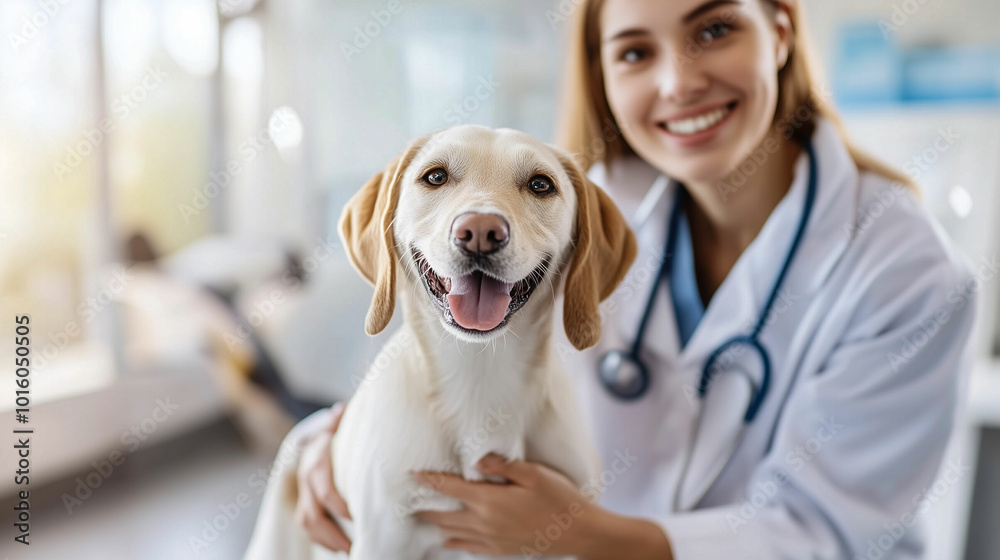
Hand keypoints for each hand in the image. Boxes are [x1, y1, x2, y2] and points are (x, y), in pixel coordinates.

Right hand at [294, 402, 352, 551]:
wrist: (316, 434)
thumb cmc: (337, 431)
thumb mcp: (338, 424)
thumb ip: (339, 421)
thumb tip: (341, 409)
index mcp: (316, 460)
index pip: (324, 490)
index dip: (340, 506)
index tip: (359, 517)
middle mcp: (306, 478)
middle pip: (312, 514)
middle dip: (334, 535)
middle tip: (356, 547)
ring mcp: (303, 491)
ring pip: (307, 523)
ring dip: (327, 541)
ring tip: (350, 551)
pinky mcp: (304, 501)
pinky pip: (307, 524)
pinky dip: (321, 538)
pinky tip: (339, 547)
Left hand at [411, 453, 604, 555]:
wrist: (579, 533)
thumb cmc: (559, 499)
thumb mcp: (534, 474)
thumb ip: (502, 465)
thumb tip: (476, 459)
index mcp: (490, 501)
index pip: (449, 489)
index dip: (428, 480)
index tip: (412, 474)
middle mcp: (485, 523)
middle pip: (443, 515)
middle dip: (424, 507)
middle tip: (408, 500)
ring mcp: (492, 540)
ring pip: (452, 533)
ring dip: (435, 524)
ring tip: (422, 517)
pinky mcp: (501, 550)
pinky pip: (469, 547)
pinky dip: (453, 543)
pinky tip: (447, 541)